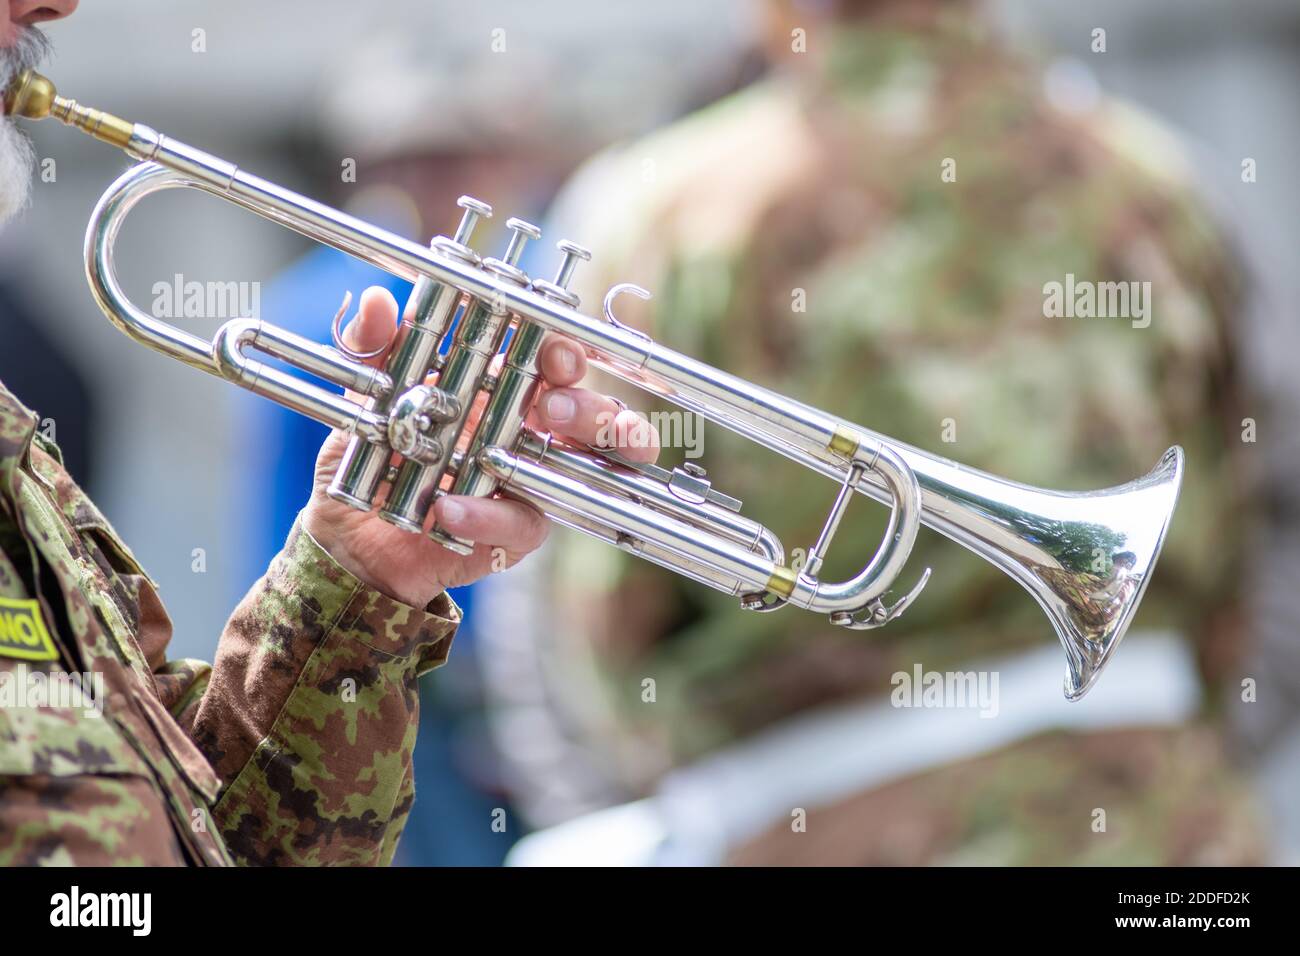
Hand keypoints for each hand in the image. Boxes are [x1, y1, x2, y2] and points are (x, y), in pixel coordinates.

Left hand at [302, 286, 659, 607]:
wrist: (350, 533)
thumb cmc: (376, 453)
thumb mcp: (369, 395)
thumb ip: (376, 347)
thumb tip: (376, 301)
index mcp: (510, 391)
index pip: (560, 365)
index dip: (568, 355)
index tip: (555, 355)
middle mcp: (533, 434)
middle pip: (601, 414)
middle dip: (592, 407)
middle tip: (553, 407)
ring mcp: (532, 483)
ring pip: (595, 468)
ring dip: (578, 459)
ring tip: (537, 447)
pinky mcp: (515, 533)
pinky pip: (522, 524)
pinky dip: (487, 515)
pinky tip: (449, 508)